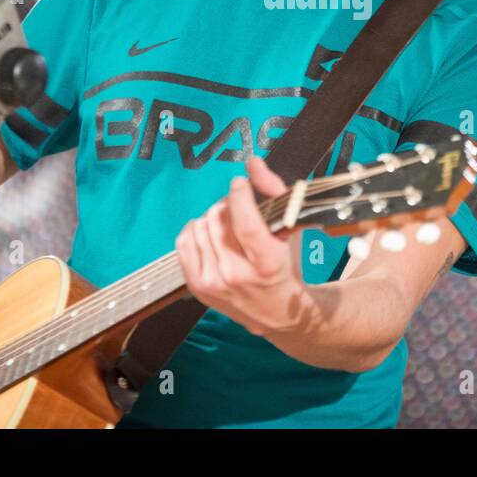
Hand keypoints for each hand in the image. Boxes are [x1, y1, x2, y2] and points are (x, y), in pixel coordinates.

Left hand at [175, 156, 313, 336]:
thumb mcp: (290, 230)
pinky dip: (196, 229)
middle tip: (239, 207)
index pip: (245, 222)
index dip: (240, 195)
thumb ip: (274, 191)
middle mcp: (236, 276)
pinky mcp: (197, 286)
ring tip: (228, 223)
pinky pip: (185, 241)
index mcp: (267, 264)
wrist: (278, 314)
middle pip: (219, 218)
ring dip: (214, 216)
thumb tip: (253, 163)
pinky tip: (210, 233)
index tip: (241, 183)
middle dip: (228, 204)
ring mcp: (214, 282)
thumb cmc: (286, 267)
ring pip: (201, 225)